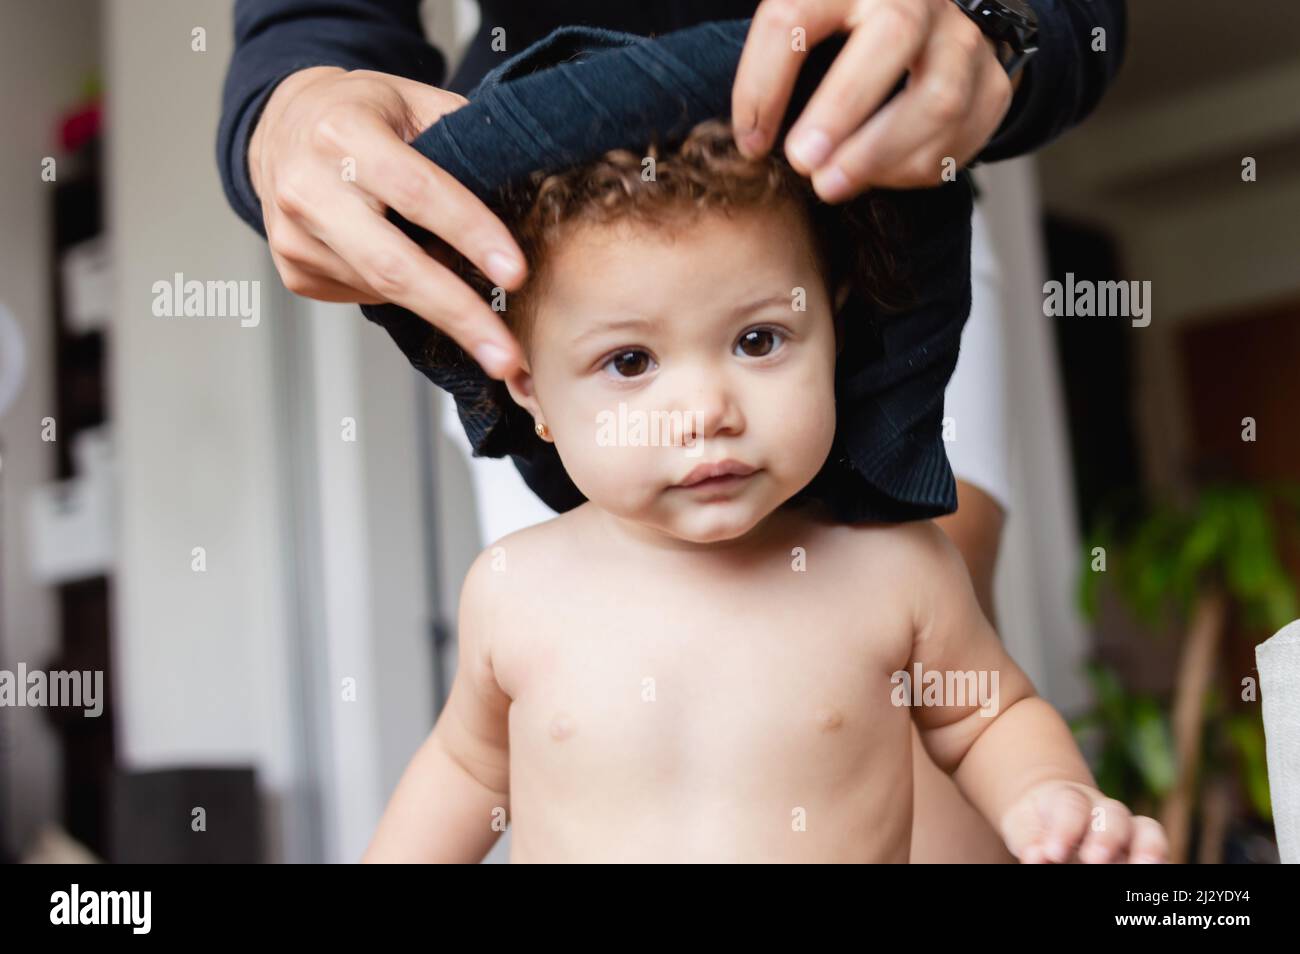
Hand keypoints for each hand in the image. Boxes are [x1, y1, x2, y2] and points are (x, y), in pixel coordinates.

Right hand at [249, 66, 525, 378]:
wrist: (282, 125)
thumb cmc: (366, 114)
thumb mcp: (416, 103)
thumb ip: (463, 143)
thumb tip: (525, 197)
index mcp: (344, 133)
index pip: (416, 191)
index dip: (470, 234)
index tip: (514, 274)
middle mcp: (308, 186)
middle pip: (393, 266)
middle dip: (458, 315)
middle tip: (507, 357)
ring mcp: (294, 236)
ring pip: (384, 290)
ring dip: (443, 307)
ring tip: (486, 322)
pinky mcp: (294, 270)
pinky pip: (367, 295)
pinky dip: (405, 294)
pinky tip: (417, 275)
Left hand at [732, 0, 1018, 198]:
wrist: (932, 36)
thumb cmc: (848, 45)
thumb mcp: (809, 37)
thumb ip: (780, 70)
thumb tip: (752, 139)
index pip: (795, 17)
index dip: (763, 84)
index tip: (751, 142)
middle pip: (891, 37)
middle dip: (842, 107)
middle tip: (803, 161)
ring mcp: (962, 40)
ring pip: (936, 99)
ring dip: (877, 154)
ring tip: (831, 185)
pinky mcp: (991, 84)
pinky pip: (958, 135)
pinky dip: (911, 167)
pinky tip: (877, 175)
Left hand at [1000, 780, 1169, 862]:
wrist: (1052, 819)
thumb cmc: (1036, 824)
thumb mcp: (1024, 828)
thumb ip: (1031, 841)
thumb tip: (1036, 857)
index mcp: (1069, 798)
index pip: (1071, 806)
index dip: (1064, 829)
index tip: (1052, 853)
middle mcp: (1103, 811)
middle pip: (1113, 814)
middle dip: (1106, 837)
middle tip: (1093, 860)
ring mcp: (1126, 829)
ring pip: (1146, 829)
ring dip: (1147, 849)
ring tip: (1143, 868)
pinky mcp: (1140, 849)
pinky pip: (1158, 852)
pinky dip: (1158, 861)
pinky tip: (1150, 885)